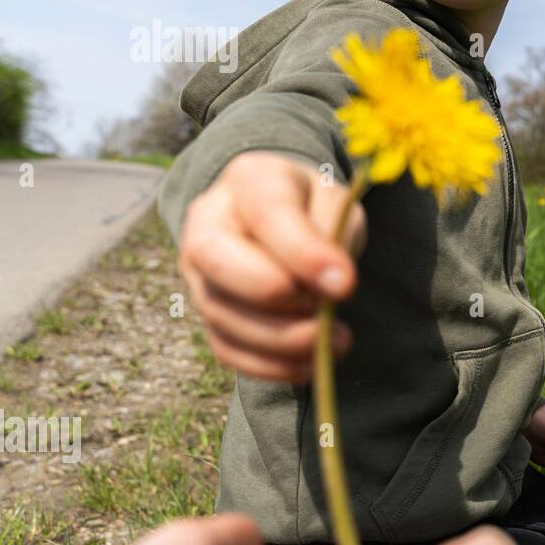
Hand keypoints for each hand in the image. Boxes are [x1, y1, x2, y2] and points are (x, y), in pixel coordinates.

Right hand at [178, 151, 367, 382]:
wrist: (286, 216)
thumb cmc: (314, 207)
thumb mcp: (337, 202)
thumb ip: (334, 231)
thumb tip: (333, 286)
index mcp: (249, 180)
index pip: (268, 212)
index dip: (303, 252)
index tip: (345, 284)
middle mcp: (208, 222)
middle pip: (217, 260)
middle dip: (274, 296)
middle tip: (326, 312)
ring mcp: (199, 271)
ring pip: (222, 313)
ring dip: (282, 339)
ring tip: (336, 341)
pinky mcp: (208, 311)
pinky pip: (226, 347)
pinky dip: (269, 365)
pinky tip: (312, 364)